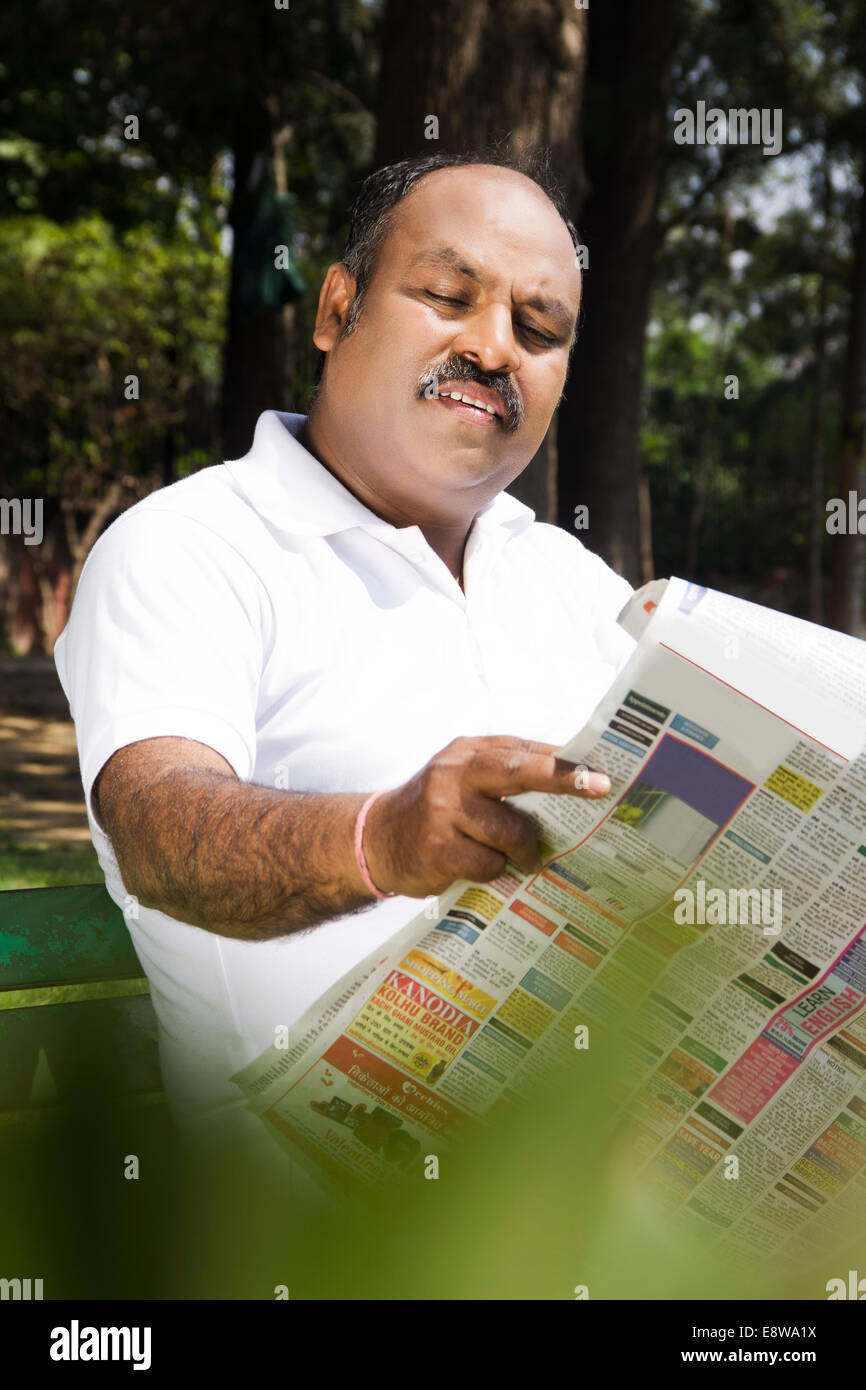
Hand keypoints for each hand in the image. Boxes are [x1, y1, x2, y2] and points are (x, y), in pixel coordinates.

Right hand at [362, 735, 610, 897]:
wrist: (375, 839)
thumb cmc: (435, 809)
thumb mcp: (465, 779)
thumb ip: (509, 774)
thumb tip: (572, 777)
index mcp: (469, 752)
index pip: (525, 752)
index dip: (565, 763)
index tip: (601, 776)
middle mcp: (455, 773)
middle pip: (517, 771)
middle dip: (560, 779)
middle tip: (596, 789)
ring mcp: (443, 810)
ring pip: (510, 831)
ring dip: (523, 850)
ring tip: (524, 859)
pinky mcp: (438, 848)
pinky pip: (489, 864)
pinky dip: (494, 870)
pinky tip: (479, 866)